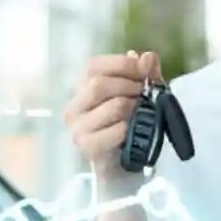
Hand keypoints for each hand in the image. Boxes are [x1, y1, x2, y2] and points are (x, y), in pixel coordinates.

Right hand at [63, 50, 162, 189]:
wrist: (124, 163)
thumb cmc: (130, 123)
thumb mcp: (141, 93)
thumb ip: (145, 73)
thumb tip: (147, 57)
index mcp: (82, 87)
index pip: (93, 66)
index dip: (122, 65)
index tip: (145, 70)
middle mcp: (73, 106)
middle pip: (99, 85)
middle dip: (130, 87)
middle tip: (147, 95)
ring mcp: (77, 127)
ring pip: (112, 106)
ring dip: (134, 108)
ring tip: (143, 112)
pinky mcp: (87, 146)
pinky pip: (116, 130)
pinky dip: (130, 128)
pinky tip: (133, 131)